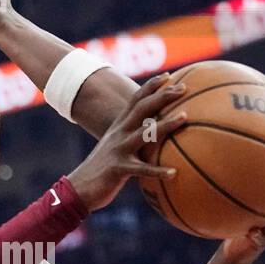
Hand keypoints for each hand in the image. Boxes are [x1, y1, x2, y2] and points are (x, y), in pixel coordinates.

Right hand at [66, 74, 183, 211]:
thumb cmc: (103, 170)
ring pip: (144, 134)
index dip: (151, 86)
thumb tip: (153, 137)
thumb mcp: (116, 148)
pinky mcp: (118, 169)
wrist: (79, 188)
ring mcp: (118, 150)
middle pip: (142, 108)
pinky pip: (141, 169)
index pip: (135, 100)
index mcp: (119, 127)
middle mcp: (118, 133)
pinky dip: (157, 171)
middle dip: (162, 96)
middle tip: (183, 87)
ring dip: (165, 124)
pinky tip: (173, 173)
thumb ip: (132, 139)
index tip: (169, 75)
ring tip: (185, 117)